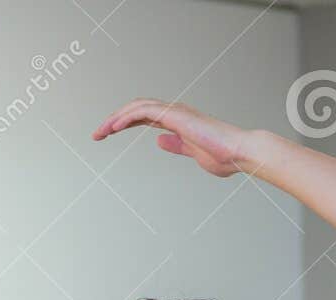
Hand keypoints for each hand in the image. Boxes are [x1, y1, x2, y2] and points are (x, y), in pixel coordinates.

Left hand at [91, 98, 254, 177]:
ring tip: (101, 131)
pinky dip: (128, 117)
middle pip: (136, 110)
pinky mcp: (177, 116)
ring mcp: (176, 113)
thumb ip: (177, 146)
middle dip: (114, 120)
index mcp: (177, 122)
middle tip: (96, 134)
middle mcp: (174, 113)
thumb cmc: (223, 156)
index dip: (123, 123)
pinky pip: (146, 111)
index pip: (143, 117)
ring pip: (138, 107)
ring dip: (116, 118)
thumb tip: (160, 142)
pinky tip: (114, 127)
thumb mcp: (192, 153)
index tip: (106, 134)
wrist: (239, 153)